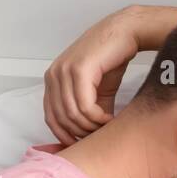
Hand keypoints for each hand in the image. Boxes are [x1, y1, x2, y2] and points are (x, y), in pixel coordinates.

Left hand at [43, 8, 140, 144]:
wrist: (125, 34)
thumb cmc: (112, 60)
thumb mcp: (98, 91)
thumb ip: (89, 110)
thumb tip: (90, 135)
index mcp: (53, 80)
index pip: (51, 117)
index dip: (66, 135)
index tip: (85, 144)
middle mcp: (53, 75)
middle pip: (62, 119)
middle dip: (83, 132)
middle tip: (102, 134)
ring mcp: (64, 72)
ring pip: (73, 115)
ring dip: (93, 126)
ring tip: (109, 125)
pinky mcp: (79, 70)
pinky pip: (84, 106)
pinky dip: (98, 118)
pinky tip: (110, 118)